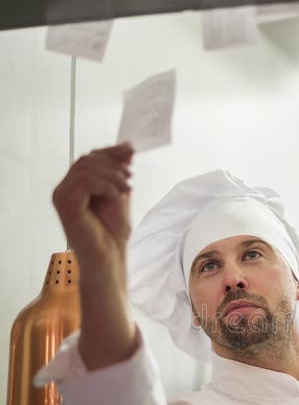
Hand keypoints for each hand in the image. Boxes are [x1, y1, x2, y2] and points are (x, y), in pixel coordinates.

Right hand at [52, 143, 133, 272]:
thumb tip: (127, 145)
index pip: (89, 158)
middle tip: (130, 178)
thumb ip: (120, 172)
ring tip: (126, 189)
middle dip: (112, 164)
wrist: (110, 258)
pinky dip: (105, 185)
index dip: (110, 152)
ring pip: (85, 168)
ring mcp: (62, 196)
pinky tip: (116, 197)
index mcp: (75, 186)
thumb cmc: (112, 234)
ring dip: (111, 175)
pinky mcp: (65, 204)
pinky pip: (84, 182)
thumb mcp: (120, 194)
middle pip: (86, 160)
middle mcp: (64, 189)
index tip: (129, 152)